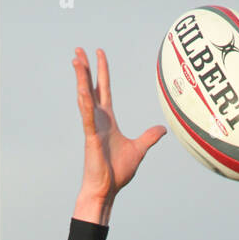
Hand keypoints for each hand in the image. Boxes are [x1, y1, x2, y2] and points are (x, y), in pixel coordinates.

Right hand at [74, 47, 164, 212]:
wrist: (106, 190)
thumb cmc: (117, 173)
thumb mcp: (138, 150)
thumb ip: (149, 137)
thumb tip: (162, 129)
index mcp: (107, 120)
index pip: (104, 90)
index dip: (102, 72)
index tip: (98, 54)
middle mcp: (98, 120)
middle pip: (90, 87)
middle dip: (86, 68)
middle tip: (79, 49)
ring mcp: (92, 127)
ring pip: (85, 97)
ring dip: (81, 79)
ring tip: (76, 60)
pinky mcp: (90, 138)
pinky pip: (87, 117)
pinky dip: (85, 103)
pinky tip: (82, 88)